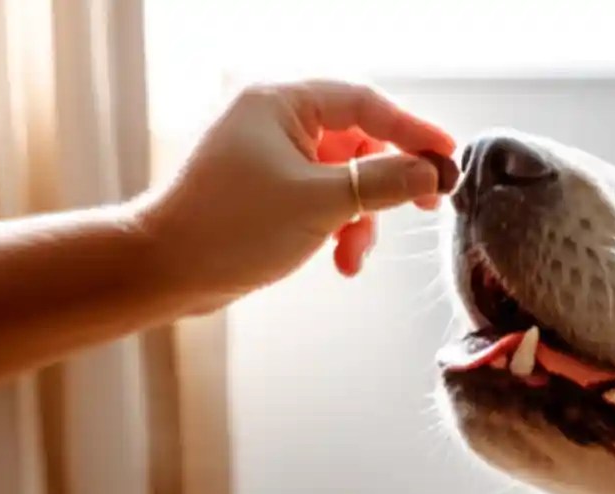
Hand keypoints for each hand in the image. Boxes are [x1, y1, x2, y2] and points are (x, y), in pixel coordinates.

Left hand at [139, 80, 455, 302]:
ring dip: (360, 217)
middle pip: (359, 141)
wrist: (165, 270)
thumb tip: (430, 172)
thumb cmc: (231, 228)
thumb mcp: (322, 203)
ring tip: (355, 253)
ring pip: (344, 177)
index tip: (448, 156)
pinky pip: (323, 197)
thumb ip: (384, 182)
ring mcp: (270, 155)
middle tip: (424, 206)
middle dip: (385, 184)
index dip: (412, 129)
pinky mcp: (268, 189)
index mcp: (279, 102)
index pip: (364, 102)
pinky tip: (339, 260)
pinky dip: (338, 226)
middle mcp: (274, 120)